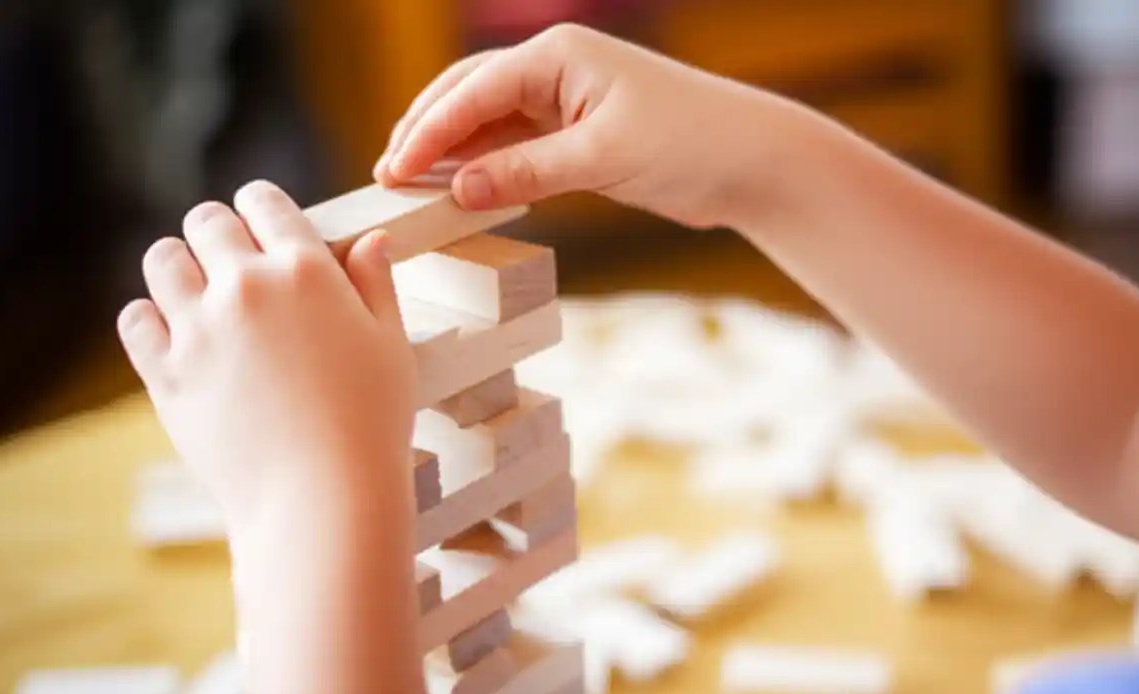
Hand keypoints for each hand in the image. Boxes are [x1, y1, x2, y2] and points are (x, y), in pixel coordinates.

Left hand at [118, 180, 416, 523]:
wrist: (322, 498)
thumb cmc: (371, 423)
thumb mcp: (392, 344)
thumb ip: (376, 284)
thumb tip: (372, 239)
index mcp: (305, 269)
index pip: (264, 202)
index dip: (264, 208)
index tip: (265, 226)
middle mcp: (245, 286)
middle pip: (206, 221)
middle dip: (219, 232)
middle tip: (232, 262)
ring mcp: (198, 328)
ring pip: (161, 259)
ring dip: (179, 265)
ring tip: (198, 292)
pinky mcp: (166, 373)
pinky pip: (135, 319)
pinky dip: (149, 318)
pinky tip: (174, 333)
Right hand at [374, 24, 798, 228]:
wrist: (750, 162)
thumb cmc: (688, 143)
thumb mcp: (604, 158)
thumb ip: (529, 171)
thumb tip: (460, 188)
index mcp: (559, 56)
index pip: (474, 89)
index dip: (429, 131)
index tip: (394, 170)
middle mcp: (556, 71)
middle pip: (469, 97)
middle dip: (427, 135)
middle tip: (388, 178)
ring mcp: (566, 103)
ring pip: (490, 125)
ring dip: (453, 154)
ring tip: (413, 189)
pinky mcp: (578, 136)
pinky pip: (516, 149)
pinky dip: (487, 169)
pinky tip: (463, 192)